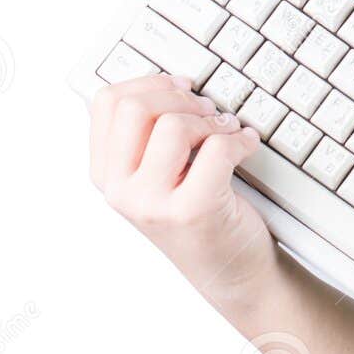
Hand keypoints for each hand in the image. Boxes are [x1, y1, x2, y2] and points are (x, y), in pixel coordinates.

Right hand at [88, 73, 276, 307]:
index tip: (180, 87)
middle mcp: (120, 190)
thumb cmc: (199, 215)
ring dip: (211, 120)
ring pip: (173, 125)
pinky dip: (240, 139)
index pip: (106, 102)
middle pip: (133, 107)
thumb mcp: (158, 177)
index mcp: (106, 174)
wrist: (231, 271)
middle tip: (207, 109)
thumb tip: (168, 82)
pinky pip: (216, 148)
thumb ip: (148, 137)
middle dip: (179, 96)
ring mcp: (152, 204)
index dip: (150, 82)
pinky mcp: (192, 210)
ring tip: (226, 131)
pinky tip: (246, 145)